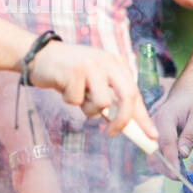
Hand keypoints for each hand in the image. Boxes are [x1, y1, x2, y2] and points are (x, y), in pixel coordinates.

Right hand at [25, 41, 157, 140]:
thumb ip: (110, 101)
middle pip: (128, 96)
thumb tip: (125, 127)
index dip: (143, 117)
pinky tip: (63, 86)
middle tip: (113, 133)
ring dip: (87, 108)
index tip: (152, 136)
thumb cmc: (69, 74)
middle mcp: (108, 61)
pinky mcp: (75, 70)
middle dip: (124, 120)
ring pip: (102, 102)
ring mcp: (92, 64)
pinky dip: (69, 100)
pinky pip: (77, 101)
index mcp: (117, 64)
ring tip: (76, 96)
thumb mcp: (94, 83)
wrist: (40, 56)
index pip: (136, 93)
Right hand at [150, 74, 192, 172]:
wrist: (185, 94)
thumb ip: (191, 134)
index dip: (171, 159)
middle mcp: (153, 125)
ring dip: (163, 168)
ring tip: (179, 174)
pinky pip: (153, 155)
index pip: (166, 141)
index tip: (178, 173)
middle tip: (180, 178)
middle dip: (165, 168)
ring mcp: (150, 132)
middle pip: (153, 152)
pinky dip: (162, 164)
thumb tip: (183, 154)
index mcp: (165, 117)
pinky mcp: (151, 138)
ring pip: (151, 156)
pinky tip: (174, 166)